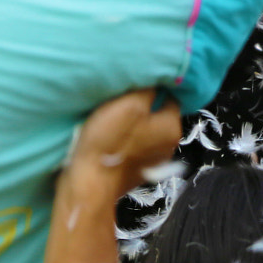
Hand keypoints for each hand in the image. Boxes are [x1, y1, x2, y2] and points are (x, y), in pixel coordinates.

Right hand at [61, 88, 181, 199]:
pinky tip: (111, 136)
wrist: (90, 184)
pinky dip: (126, 140)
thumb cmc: (110, 140)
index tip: (137, 80)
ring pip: (146, 131)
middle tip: (122, 95)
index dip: (155, 86)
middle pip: (158, 114)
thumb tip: (158, 78)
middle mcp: (169, 145)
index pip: (171, 96)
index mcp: (172, 127)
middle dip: (143, 105)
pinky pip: (135, 147)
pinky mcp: (136, 171)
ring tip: (113, 114)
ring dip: (133, 123)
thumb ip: (147, 89)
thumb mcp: (129, 104)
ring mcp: (153, 161)